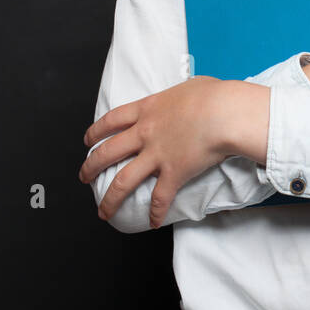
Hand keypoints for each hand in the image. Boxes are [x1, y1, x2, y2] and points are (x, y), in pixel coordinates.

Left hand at [79, 76, 233, 226]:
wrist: (224, 113)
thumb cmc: (213, 95)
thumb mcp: (190, 87)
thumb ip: (180, 96)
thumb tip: (189, 96)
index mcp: (147, 109)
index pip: (111, 121)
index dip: (95, 132)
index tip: (87, 141)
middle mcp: (145, 133)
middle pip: (107, 152)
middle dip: (91, 167)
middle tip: (84, 177)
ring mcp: (156, 155)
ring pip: (123, 181)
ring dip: (110, 199)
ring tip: (103, 211)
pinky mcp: (173, 173)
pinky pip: (160, 198)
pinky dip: (155, 213)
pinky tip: (153, 222)